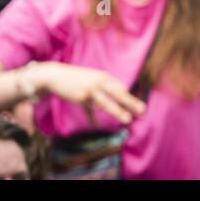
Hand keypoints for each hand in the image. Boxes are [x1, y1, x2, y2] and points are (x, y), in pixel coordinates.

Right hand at [32, 63, 146, 126]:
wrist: (56, 75)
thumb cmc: (76, 78)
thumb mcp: (91, 80)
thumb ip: (101, 91)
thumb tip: (110, 99)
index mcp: (103, 76)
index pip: (120, 88)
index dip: (129, 97)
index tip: (140, 107)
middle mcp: (99, 82)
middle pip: (118, 93)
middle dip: (131, 102)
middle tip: (143, 110)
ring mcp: (90, 90)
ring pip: (106, 102)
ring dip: (117, 110)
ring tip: (127, 119)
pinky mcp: (81, 97)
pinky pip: (89, 110)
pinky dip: (93, 118)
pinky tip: (96, 125)